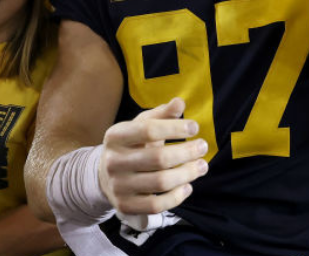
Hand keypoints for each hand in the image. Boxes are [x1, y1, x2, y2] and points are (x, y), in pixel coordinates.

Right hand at [99, 98, 207, 215]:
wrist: (104, 176)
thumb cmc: (131, 145)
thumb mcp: (141, 125)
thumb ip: (161, 114)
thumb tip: (179, 103)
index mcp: (116, 136)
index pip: (148, 130)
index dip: (175, 128)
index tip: (195, 127)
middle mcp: (113, 161)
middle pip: (158, 158)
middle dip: (187, 152)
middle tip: (203, 147)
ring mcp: (118, 186)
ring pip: (160, 182)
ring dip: (187, 174)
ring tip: (202, 166)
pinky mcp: (125, 206)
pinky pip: (156, 205)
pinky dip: (176, 197)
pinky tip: (187, 187)